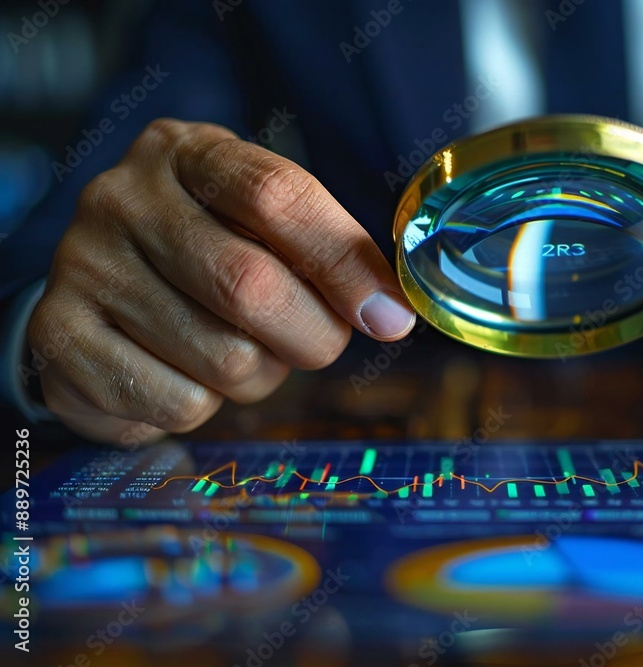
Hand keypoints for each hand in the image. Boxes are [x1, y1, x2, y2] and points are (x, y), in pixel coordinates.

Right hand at [27, 119, 414, 442]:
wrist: (101, 287)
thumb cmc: (208, 249)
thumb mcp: (264, 225)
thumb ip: (328, 251)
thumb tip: (392, 315)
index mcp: (188, 154)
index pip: (278, 196)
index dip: (345, 263)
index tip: (388, 317)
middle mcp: (123, 199)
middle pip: (250, 285)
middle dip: (310, 336)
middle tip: (315, 342)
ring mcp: (83, 267)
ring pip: (223, 359)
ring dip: (258, 376)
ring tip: (234, 348)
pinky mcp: (59, 339)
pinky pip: (178, 404)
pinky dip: (204, 405)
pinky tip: (183, 370)